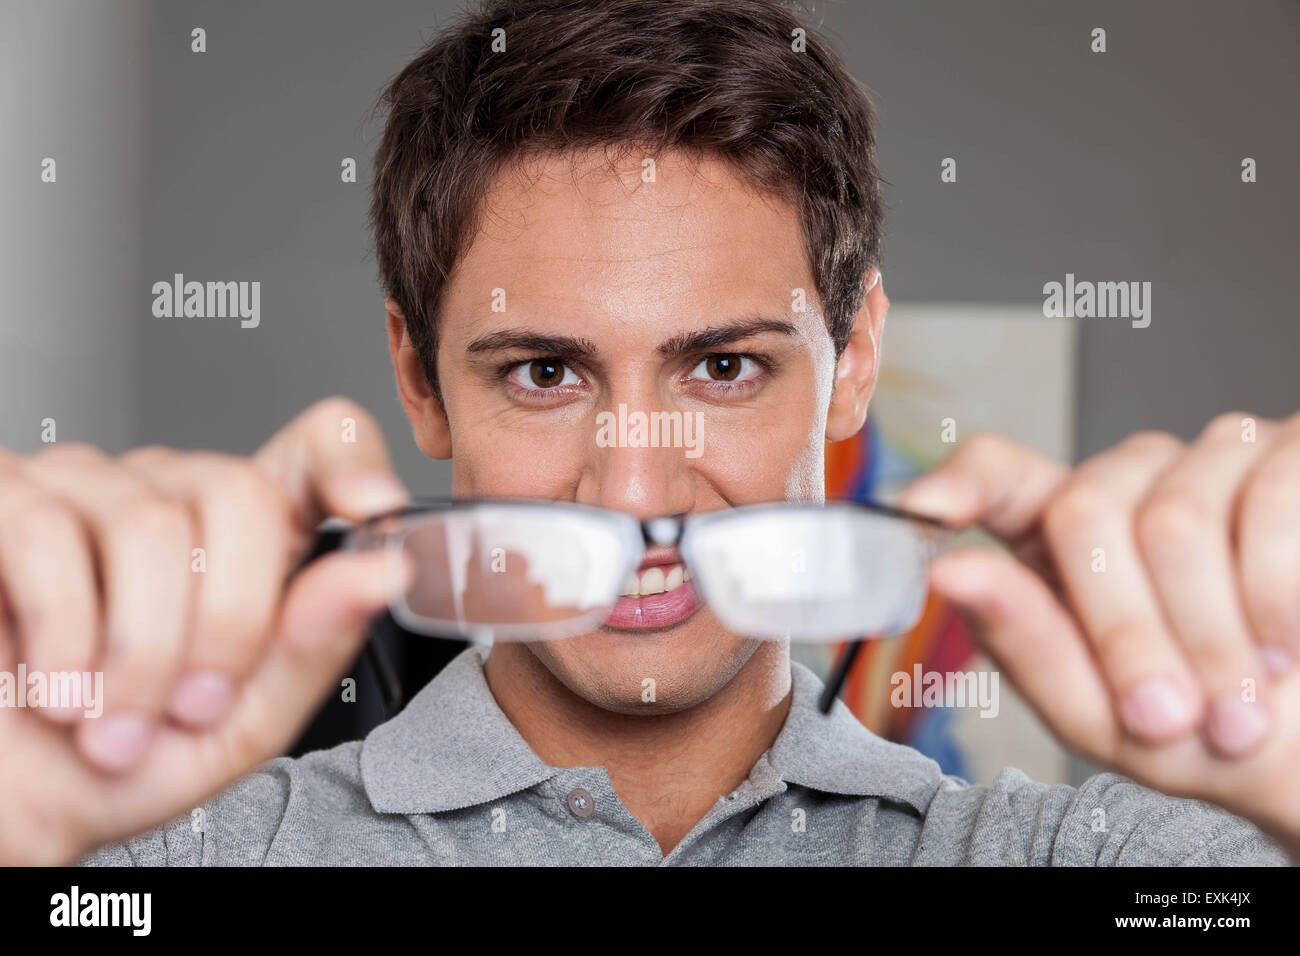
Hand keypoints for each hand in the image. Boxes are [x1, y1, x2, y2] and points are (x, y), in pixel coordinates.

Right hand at [0, 397, 407, 864]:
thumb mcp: (242, 725)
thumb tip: (381, 571)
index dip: (349, 462)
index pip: (313, 451)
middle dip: (228, 621)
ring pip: (149, 524)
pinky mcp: (4, 499)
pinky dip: (62, 636)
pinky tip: (55, 687)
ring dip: (138, 653)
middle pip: (240, 493)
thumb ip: (315, 646)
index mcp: (243, 540)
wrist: (16, 805)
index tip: (372, 507)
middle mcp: (167, 495)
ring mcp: (82, 488)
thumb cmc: (119, 762)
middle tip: (193, 706)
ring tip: (115, 722)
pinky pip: (48, 533)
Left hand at [898, 410, 1299, 856]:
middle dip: (1125, 632)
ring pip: (1176, 519)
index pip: (999, 473)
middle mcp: (1131, 480)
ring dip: (1210, 638)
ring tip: (1237, 710)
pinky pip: (1269, 504)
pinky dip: (1278, 601)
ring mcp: (1212, 459)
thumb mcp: (1098, 712)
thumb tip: (948, 570)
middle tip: (1165, 720)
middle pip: (1085, 509)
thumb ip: (1024, 641)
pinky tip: (1287, 649)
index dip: (959, 482)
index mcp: (1062, 533)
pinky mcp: (1291, 454)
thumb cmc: (1200, 731)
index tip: (926, 511)